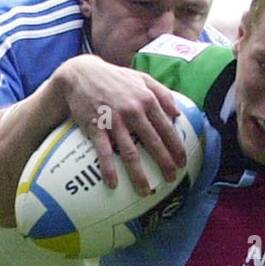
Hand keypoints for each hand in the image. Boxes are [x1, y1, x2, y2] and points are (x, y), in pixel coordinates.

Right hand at [54, 56, 185, 193]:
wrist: (81, 74)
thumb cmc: (114, 78)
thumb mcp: (142, 77)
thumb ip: (162, 93)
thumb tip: (177, 113)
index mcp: (147, 100)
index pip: (166, 128)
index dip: (176, 147)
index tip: (182, 163)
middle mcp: (133, 111)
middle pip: (152, 143)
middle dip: (164, 164)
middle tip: (171, 179)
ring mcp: (114, 121)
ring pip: (130, 153)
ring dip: (139, 175)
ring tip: (146, 191)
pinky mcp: (96, 127)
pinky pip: (104, 152)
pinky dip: (108, 169)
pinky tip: (113, 184)